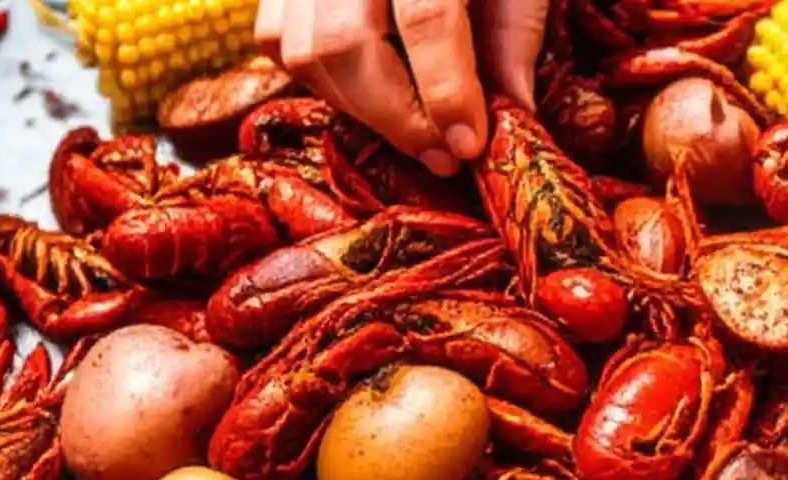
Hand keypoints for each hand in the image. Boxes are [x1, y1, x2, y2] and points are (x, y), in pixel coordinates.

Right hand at [256, 0, 550, 174]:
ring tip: (412, 130)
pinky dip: (319, 82)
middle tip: (441, 155)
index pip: (425, 17)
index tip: (467, 145)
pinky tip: (369, 94)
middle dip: (396, 117)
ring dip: (359, 109)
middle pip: (346, 41)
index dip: (446, 91)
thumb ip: (513, 37)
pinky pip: (274, 38)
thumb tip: (513, 114)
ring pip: (302, 49)